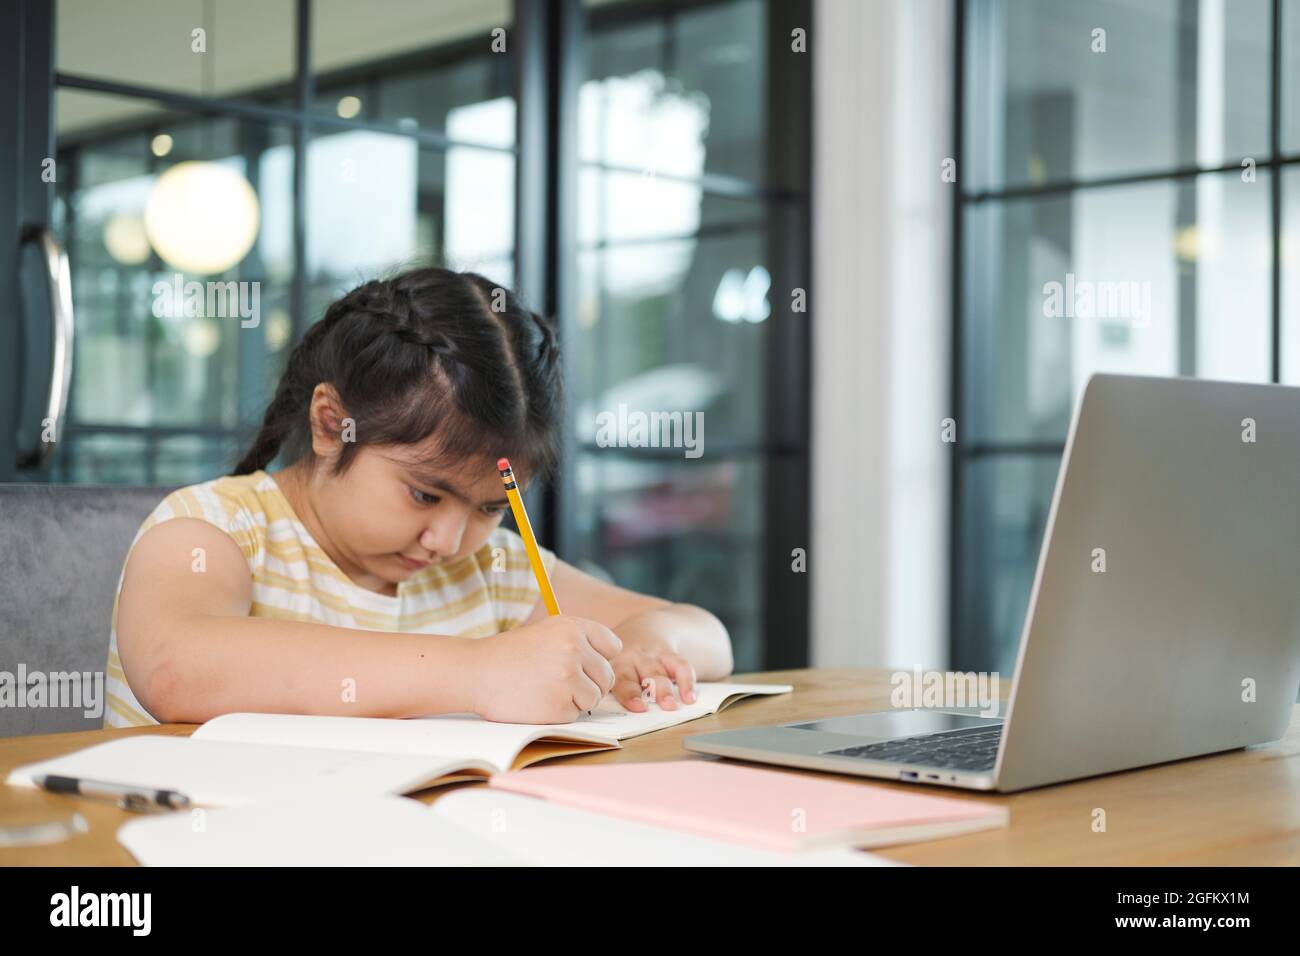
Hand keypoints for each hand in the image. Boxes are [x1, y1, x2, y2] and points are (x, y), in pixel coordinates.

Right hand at [467, 615, 621, 722]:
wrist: (475, 672)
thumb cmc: (510, 655)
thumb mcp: (546, 632)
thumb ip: (578, 642)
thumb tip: (608, 664)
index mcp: (573, 627)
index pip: (612, 647)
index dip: (600, 659)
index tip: (584, 665)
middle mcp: (574, 649)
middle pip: (607, 676)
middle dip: (590, 684)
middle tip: (561, 683)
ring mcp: (568, 677)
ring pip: (594, 698)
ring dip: (576, 700)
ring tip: (547, 690)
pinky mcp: (559, 705)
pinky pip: (575, 715)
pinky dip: (559, 713)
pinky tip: (538, 701)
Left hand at [608, 631, 696, 711]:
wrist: (643, 629)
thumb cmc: (621, 660)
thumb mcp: (609, 666)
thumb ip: (607, 687)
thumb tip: (602, 714)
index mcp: (611, 666)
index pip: (616, 680)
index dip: (626, 694)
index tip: (636, 707)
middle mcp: (629, 659)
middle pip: (633, 676)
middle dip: (639, 692)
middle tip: (646, 708)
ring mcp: (650, 657)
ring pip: (657, 673)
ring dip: (664, 690)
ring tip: (671, 706)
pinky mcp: (669, 655)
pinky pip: (680, 666)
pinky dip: (687, 682)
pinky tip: (691, 698)